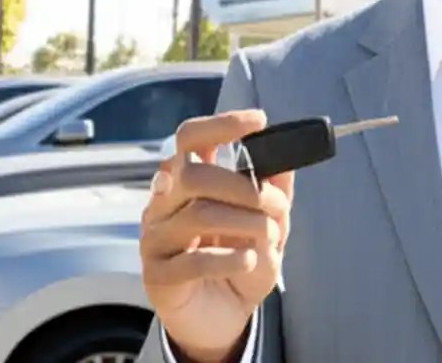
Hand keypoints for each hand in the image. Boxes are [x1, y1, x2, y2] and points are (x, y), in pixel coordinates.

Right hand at [140, 110, 293, 361]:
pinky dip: (230, 258)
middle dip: (243, 186)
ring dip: (245, 223)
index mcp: (187, 182)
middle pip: (192, 173)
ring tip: (269, 236)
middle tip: (274, 205)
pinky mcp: (156, 275)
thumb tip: (286, 161)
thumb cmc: (241, 263)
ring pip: (197, 214)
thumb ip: (276, 195)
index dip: (222, 124)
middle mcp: (164, 203)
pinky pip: (193, 260)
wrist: (222, 319)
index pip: (190, 138)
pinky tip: (251, 260)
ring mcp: (155, 239)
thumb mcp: (269, 226)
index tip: (259, 121)